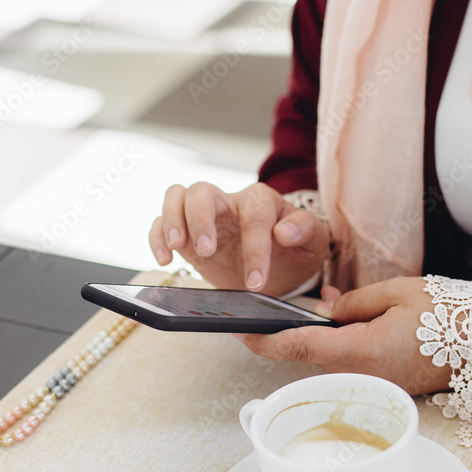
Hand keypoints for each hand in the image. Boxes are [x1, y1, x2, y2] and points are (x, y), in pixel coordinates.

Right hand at [148, 182, 329, 296]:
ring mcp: (205, 217)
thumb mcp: (314, 241)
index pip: (252, 215)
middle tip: (206, 252)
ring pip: (177, 197)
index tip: (256, 281)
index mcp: (262, 201)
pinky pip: (160, 224)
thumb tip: (283, 231)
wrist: (282, 266)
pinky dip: (156, 237)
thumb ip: (306, 229)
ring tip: (176, 248)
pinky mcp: (187, 235)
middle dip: (200, 219)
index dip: (254, 247)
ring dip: (172, 220)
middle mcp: (229, 202)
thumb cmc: (297, 250)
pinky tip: (165, 260)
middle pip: (201, 191)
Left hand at [235, 277, 452, 395]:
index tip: (238, 331)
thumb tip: (325, 313)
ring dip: (321, 339)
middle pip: (312, 357)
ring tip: (320, 307)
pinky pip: (353, 367)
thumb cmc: (449, 314)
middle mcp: (365, 376)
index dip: (264, 340)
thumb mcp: (395, 293)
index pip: (299, 347)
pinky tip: (350, 324)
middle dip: (292, 334)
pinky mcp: (388, 388)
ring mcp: (377, 387)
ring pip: (332, 362)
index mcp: (363, 351)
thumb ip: (351, 304)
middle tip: (271, 311)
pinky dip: (343, 347)